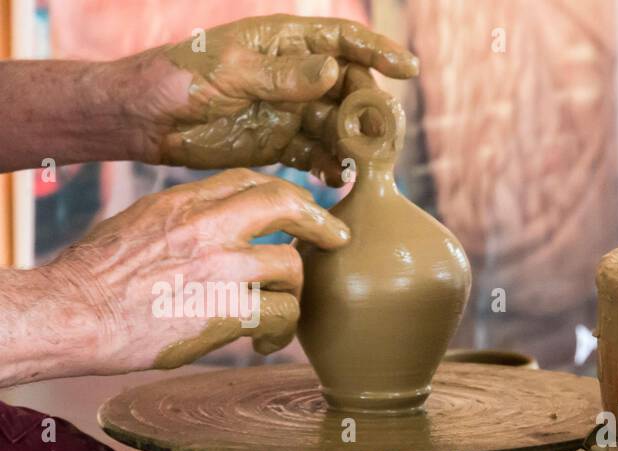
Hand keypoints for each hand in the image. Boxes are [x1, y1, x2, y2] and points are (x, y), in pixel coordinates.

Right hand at [43, 169, 349, 372]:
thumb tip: (211, 227)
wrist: (75, 314)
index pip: (248, 179)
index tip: (301, 209)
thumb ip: (181, 220)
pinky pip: (281, 314)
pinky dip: (281, 332)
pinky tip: (266, 343)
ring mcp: (220, 267)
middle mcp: (206, 226)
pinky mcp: (228, 311)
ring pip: (291, 266)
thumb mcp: (136, 225)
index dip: (284, 193)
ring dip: (295, 294)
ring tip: (282, 316)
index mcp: (182, 202)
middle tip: (336, 240)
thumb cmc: (95, 278)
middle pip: (285, 204)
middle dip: (319, 222)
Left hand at [119, 16, 417, 184]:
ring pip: (338, 124)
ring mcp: (289, 109)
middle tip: (382, 135)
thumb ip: (282, 76)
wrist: (143, 119)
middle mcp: (294, 75)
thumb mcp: (230, 74)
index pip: (342, 40)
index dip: (378, 52)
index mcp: (283, 43)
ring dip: (353, 143)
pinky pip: (317, 152)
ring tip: (362, 164)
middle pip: (350, 87)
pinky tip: (336, 178)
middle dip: (369, 109)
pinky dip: (330, 165)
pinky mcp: (280, 142)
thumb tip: (334, 72)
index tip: (409, 70)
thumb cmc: (178, 79)